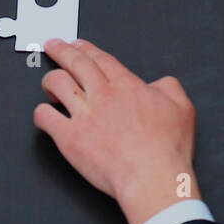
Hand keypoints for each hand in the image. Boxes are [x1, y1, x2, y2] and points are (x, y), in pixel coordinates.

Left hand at [34, 39, 198, 223]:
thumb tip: (160, 83)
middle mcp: (102, 95)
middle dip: (61, 50)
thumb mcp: (182, 108)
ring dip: (49, 80)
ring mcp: (84, 115)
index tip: (77, 45)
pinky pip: (45, 118)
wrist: (153, 178)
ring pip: (56, 83)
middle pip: (75, 62)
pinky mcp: (69, 138)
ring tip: (48, 83)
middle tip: (53, 46)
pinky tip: (44, 115)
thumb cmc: (167, 149)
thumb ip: (169, 87)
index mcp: (126, 85)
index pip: (100, 58)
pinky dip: (41, 113)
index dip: (85, 48)